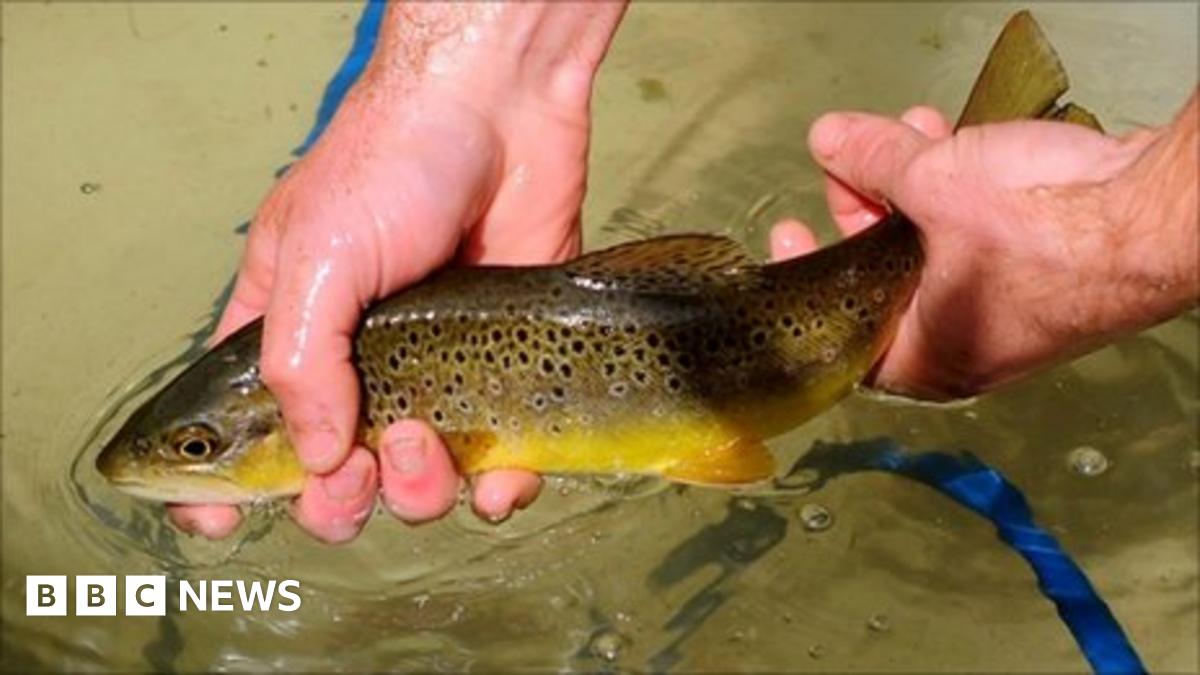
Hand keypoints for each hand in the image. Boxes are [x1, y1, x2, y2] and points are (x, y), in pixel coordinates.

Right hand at [167, 2, 625, 541]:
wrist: (504, 113)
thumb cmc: (395, 161)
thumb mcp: (318, 255)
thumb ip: (302, 362)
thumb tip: (319, 459)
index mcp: (291, 333)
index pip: (242, 428)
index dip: (223, 485)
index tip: (219, 525)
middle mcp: (360, 365)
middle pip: (332, 477)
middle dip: (336, 502)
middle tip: (353, 482)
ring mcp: (436, 375)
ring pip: (416, 483)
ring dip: (417, 492)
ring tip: (427, 444)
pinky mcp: (507, 374)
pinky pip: (497, 467)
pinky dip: (498, 488)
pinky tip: (499, 476)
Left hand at [770, 95, 1196, 398]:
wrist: (1153, 223)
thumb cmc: (1046, 234)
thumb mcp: (931, 185)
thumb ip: (872, 162)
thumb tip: (831, 142)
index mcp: (925, 357)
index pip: (842, 330)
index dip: (811, 275)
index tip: (796, 236)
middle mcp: (964, 347)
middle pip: (887, 279)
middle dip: (864, 211)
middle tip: (844, 172)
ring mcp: (1004, 314)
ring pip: (935, 251)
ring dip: (912, 190)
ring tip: (896, 140)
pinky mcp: (1039, 278)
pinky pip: (978, 238)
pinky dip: (957, 195)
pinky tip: (943, 142)